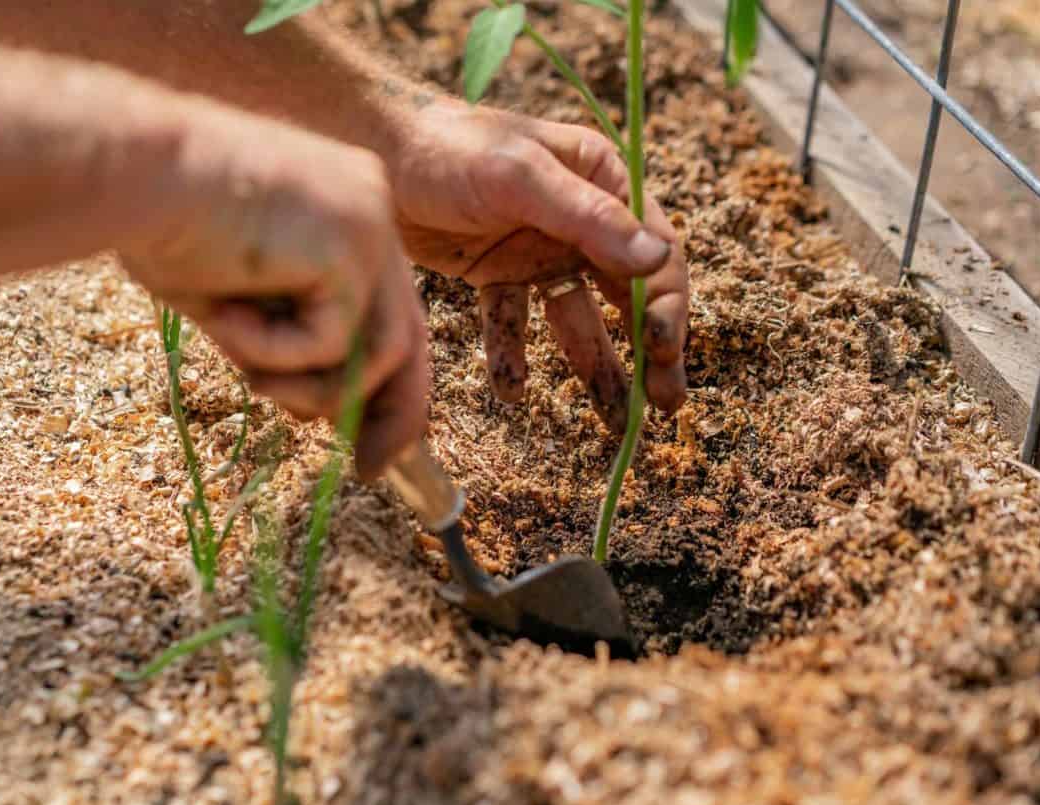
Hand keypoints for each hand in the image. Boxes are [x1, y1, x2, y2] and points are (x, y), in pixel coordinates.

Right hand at [121, 107, 427, 478]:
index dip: (385, 384)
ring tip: (254, 378)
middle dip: (391, 414)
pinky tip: (226, 315)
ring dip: (313, 388)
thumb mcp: (240, 299)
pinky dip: (274, 351)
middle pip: (408, 335)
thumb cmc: (160, 227)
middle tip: (370, 469)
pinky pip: (332, 342)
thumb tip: (316, 411)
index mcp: (348, 210)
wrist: (131, 174)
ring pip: (380, 352)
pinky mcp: (350, 246)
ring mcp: (368, 225)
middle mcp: (372, 210)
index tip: (368, 442)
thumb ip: (287, 341)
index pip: (389, 311)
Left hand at [389, 99, 688, 430]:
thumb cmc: (451, 146)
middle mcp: (580, 219)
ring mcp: (540, 251)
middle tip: (665, 403)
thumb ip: (588, 219)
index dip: (666, 305)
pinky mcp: (499, 274)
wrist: (373, 148)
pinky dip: (514, 356)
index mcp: (602, 181)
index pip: (654, 251)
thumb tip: (656, 260)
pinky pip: (516, 323)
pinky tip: (513, 389)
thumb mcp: (521, 178)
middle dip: (650, 351)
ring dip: (595, 368)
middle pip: (629, 293)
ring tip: (615, 423)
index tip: (664, 353)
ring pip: (578, 318)